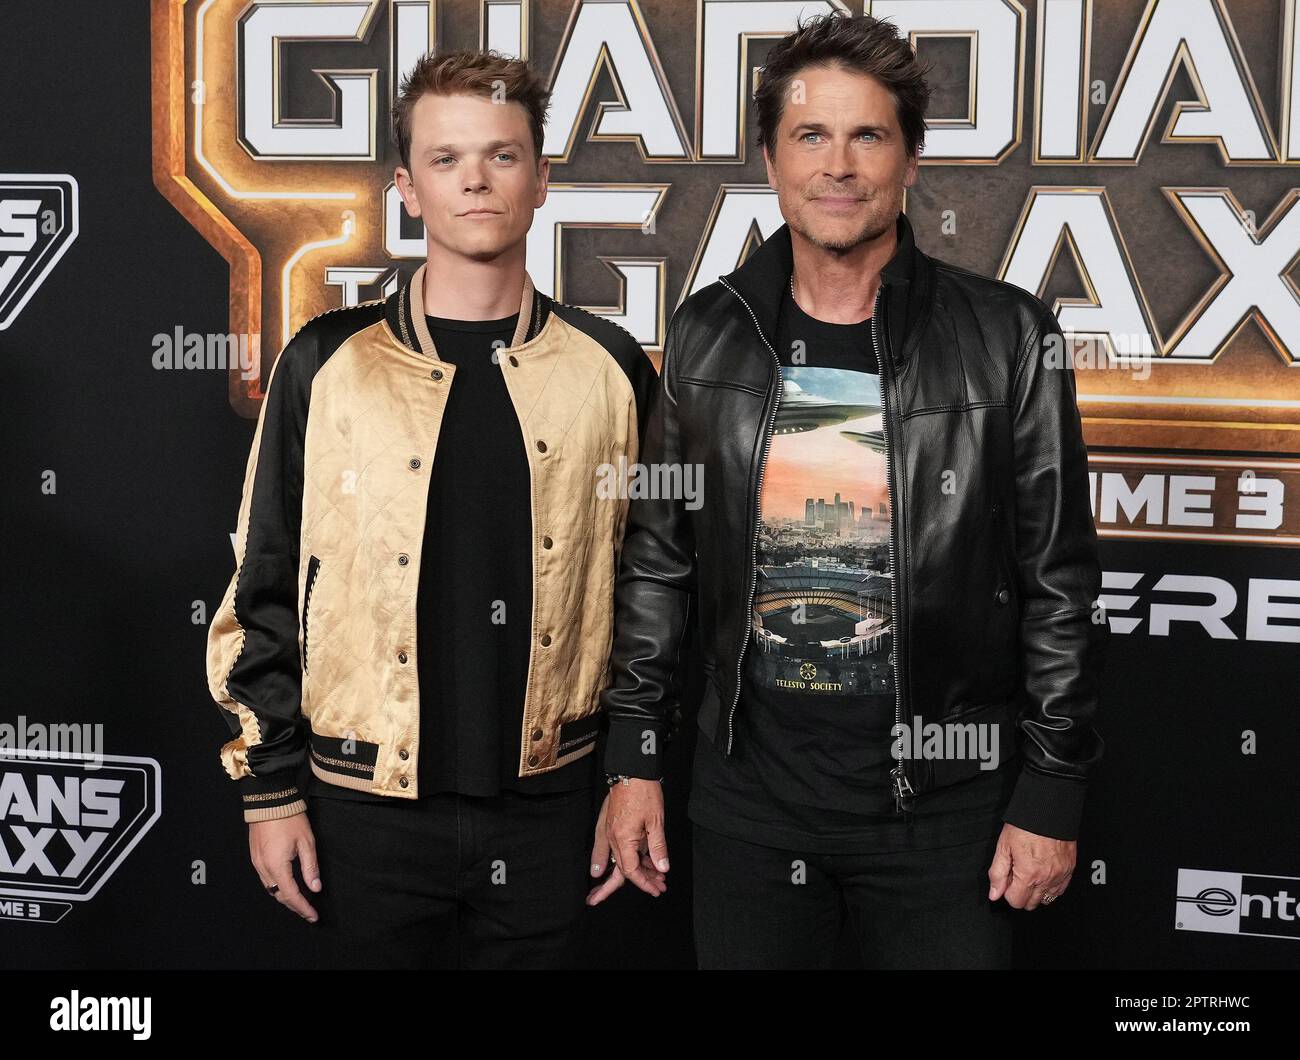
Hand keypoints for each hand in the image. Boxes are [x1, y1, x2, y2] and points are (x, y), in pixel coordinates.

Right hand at [250, 813, 320, 922]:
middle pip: (279, 895)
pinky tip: (286, 886)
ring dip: (285, 897)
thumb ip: (310, 867)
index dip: (303, 908)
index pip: (291, 895)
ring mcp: (257, 862)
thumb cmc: (290, 818)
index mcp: (277, 866)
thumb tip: (315, 888)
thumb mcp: (306, 842)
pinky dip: (276, 886)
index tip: (313, 916)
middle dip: (294, 906)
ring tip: (300, 902)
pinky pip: (265, 879)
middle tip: (309, 912)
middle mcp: (263, 867)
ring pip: (270, 888)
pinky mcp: (255, 856)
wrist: (269, 800)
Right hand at [586, 782, 668, 904]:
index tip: (656, 888)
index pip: (631, 870)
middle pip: (622, 869)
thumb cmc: (644, 792)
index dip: (644, 882)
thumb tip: (662, 868)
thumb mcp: (656, 821)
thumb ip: (658, 847)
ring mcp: (608, 831)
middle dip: (639, 881)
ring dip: (633, 870)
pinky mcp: (608, 824)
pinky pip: (607, 848)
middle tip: (655, 890)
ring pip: (617, 859)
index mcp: (623, 839)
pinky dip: (612, 859)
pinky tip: (609, 868)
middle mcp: (611, 838)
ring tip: (652, 878)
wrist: (631, 770)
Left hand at [987, 822, 1074, 909]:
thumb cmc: (1025, 826)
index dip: (1007, 891)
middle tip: (1017, 874)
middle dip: (1021, 893)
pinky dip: (1050, 887)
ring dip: (1036, 892)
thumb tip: (994, 894)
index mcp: (1028, 874)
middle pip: (1031, 904)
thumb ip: (997, 873)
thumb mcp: (1003, 847)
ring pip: (1046, 899)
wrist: (1048, 811)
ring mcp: (1060, 876)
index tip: (1007, 879)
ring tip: (1030, 873)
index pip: (1016, 901)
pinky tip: (1043, 875)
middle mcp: (1047, 879)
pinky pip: (1060, 891)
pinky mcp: (1070, 870)